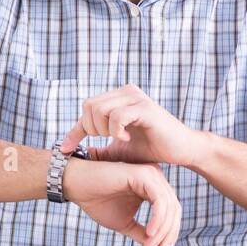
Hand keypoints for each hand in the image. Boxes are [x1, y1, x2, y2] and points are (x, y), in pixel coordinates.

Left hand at [59, 85, 206, 168]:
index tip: (65, 150)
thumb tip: (74, 153)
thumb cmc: (152, 149)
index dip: (74, 131)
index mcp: (119, 98)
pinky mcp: (145, 108)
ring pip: (100, 109)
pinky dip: (116, 130)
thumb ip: (100, 148)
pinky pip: (118, 115)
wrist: (182, 151)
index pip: (87, 109)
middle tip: (106, 142)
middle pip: (89, 106)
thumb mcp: (119, 150)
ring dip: (103, 129)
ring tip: (117, 140)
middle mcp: (126, 92)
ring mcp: (136, 97)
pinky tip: (126, 139)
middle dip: (91, 129)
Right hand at [61, 157, 180, 245]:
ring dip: (162, 231)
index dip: (170, 234)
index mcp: (153, 188)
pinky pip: (160, 201)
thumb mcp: (124, 223)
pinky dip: (158, 219)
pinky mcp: (143, 174)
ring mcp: (151, 174)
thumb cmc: (98, 201)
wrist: (76, 185)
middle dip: (170, 234)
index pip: (171, 212)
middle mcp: (156, 178)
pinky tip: (150, 233)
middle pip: (175, 210)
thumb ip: (142, 233)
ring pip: (169, 207)